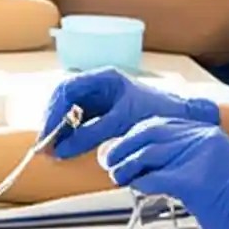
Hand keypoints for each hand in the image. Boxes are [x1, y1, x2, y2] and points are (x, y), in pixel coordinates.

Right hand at [40, 68, 219, 159]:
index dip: (53, 111)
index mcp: (104, 78)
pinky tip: (66, 148)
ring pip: (70, 111)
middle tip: (45, 144)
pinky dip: (71, 134)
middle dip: (52, 121)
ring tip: (52, 150)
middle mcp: (99, 85)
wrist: (183, 118)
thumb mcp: (122, 122)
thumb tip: (60, 149)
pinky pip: (80, 122)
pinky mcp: (104, 114)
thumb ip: (91, 134)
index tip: (47, 133)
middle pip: (64, 99)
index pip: (67, 89)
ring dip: (59, 129)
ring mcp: (101, 99)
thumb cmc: (157, 113)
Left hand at [104, 118, 228, 228]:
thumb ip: (186, 159)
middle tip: (110, 160)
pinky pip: (156, 177)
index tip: (119, 145)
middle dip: (123, 146)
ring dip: (127, 166)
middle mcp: (204, 140)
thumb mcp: (216, 168)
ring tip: (118, 176)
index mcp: (208, 134)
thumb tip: (151, 162)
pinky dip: (140, 182)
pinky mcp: (196, 182)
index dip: (134, 134)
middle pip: (150, 133)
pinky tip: (136, 187)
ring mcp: (201, 158)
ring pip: (149, 153)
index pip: (160, 123)